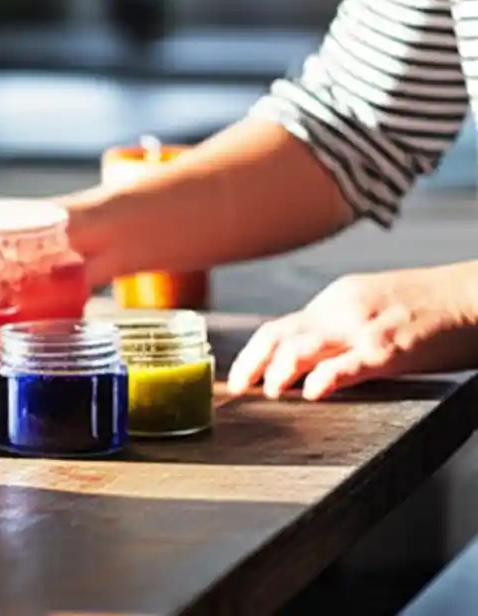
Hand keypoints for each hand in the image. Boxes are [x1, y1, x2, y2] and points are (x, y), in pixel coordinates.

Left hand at [227, 262, 477, 399]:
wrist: (475, 297)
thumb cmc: (432, 307)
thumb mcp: (374, 306)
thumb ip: (340, 326)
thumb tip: (309, 356)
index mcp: (335, 300)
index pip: (280, 327)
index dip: (253, 354)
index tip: (239, 376)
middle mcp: (340, 310)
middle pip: (278, 337)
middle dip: (250, 364)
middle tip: (237, 389)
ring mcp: (362, 329)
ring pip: (300, 349)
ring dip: (277, 373)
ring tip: (270, 393)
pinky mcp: (389, 349)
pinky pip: (346, 365)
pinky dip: (322, 379)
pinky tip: (311, 392)